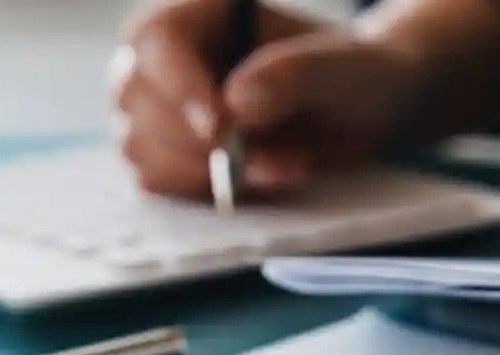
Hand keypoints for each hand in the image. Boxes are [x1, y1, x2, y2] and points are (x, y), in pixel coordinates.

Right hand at [110, 0, 424, 197]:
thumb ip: (297, 75)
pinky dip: (207, 192)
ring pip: (142, 148)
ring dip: (210, 174)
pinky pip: (158, 181)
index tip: (219, 128)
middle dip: (205, 145)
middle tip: (277, 161)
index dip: (179, 86)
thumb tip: (238, 100)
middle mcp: (165, 56)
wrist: (361, 112)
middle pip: (138, 100)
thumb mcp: (344, 69)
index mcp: (198, 12)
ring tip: (283, 167)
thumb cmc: (353, 75)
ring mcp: (157, 107)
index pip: (157, 41)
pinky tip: (259, 180)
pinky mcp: (164, 152)